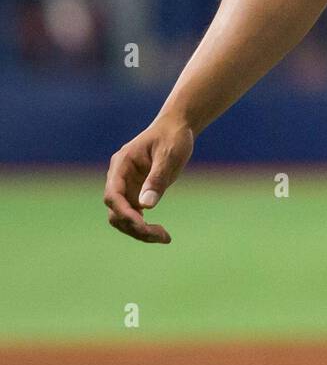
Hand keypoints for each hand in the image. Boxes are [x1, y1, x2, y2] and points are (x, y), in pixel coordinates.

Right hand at [103, 117, 194, 243]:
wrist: (176, 128)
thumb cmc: (173, 136)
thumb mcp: (169, 154)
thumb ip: (157, 178)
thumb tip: (145, 206)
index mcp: (121, 163)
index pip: (112, 194)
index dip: (124, 212)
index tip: (142, 224)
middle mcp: (119, 177)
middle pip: (115, 211)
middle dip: (134, 227)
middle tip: (161, 235)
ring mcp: (126, 187)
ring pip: (123, 218)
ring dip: (139, 231)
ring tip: (164, 237)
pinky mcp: (135, 193)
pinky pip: (133, 216)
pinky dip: (143, 227)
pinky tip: (160, 233)